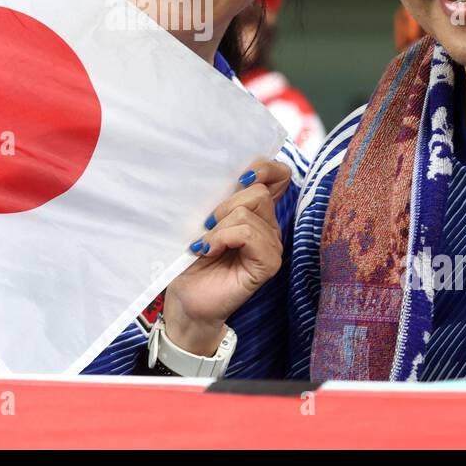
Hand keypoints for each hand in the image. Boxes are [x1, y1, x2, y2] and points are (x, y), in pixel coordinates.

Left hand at [163, 157, 291, 355]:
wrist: (186, 298)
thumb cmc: (191, 259)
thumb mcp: (203, 220)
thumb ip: (218, 197)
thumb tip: (223, 174)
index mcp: (256, 212)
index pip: (279, 177)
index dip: (265, 168)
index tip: (239, 178)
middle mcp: (269, 227)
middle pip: (258, 191)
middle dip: (225, 204)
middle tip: (206, 225)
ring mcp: (271, 246)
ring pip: (249, 213)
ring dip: (218, 227)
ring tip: (205, 245)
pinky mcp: (268, 264)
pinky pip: (248, 235)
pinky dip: (223, 238)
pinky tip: (208, 250)